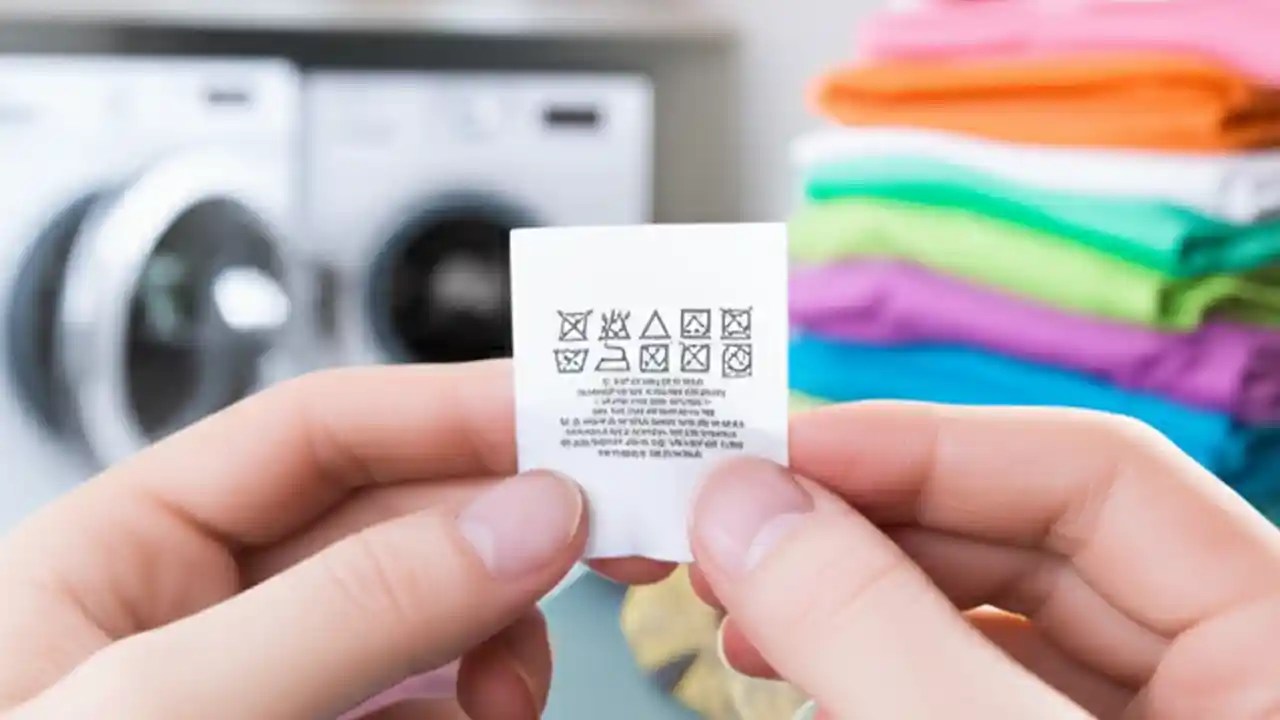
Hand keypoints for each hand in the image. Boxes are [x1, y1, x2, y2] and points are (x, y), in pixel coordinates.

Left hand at [0, 361, 592, 719]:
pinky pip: (432, 707)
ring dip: (499, 633)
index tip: (568, 421)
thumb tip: (525, 519)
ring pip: (430, 614)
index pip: (315, 432)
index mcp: (127, 552)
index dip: (447, 408)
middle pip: (394, 514)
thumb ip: (351, 610)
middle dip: (500, 523)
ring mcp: (279, 694)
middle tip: (607, 534)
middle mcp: (209, 612)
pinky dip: (478, 711)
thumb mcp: (168, 715)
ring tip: (512, 691)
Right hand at [689, 403, 1279, 718]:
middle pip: (1026, 545)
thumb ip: (877, 631)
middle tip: (738, 532)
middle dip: (865, 533)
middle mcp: (1228, 684)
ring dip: (850, 606)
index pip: (1103, 472)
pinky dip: (874, 677)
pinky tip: (802, 678)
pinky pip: (966, 699)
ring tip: (746, 619)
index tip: (786, 450)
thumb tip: (742, 506)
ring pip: (984, 628)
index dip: (931, 445)